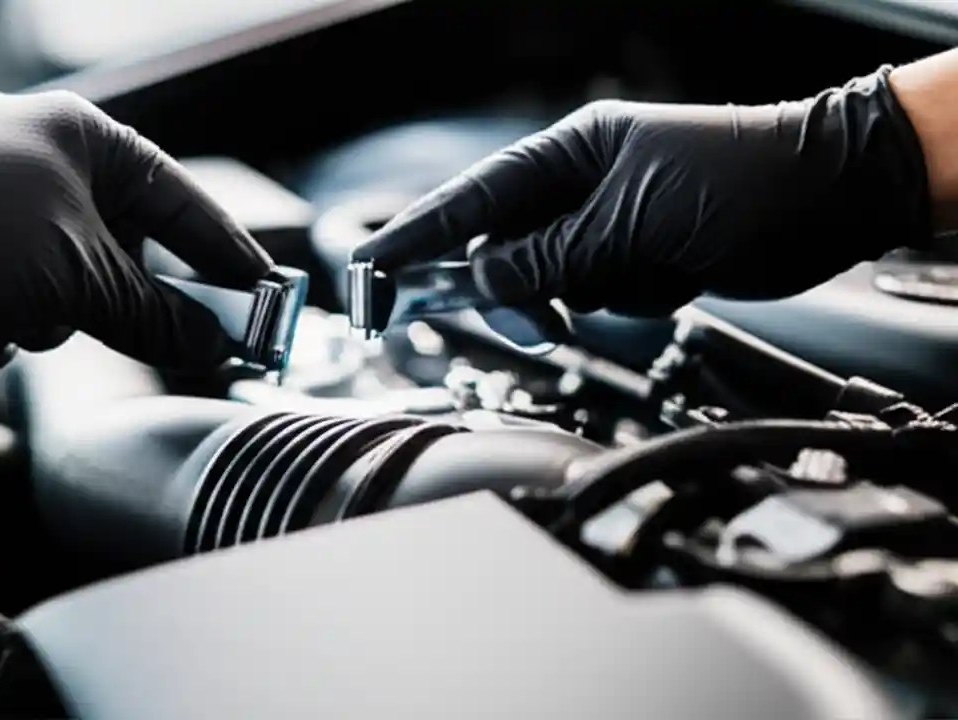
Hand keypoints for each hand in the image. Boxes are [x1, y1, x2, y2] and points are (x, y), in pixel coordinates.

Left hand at [0, 91, 272, 370]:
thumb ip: (154, 316)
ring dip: (55, 317)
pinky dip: (9, 316)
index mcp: (93, 143)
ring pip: (71, 274)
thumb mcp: (75, 284)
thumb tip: (211, 343)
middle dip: (123, 303)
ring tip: (22, 325)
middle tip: (156, 343)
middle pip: (130, 247)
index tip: (263, 308)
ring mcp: (3, 192)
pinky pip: (18, 282)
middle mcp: (51, 158)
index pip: (190, 207)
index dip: (230, 264)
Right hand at [359, 66, 933, 316]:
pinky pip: (593, 293)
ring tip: (627, 284)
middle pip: (504, 248)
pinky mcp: (638, 256)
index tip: (371, 266)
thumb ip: (545, 258)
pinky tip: (664, 278)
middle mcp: (580, 186)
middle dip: (517, 287)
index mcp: (569, 154)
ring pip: (547, 278)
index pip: (472, 199)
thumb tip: (483, 282)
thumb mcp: (627, 223)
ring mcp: (608, 222)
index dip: (417, 235)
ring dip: (575, 296)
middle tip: (544, 317)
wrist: (831, 199)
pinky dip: (617, 299)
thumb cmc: (739, 184)